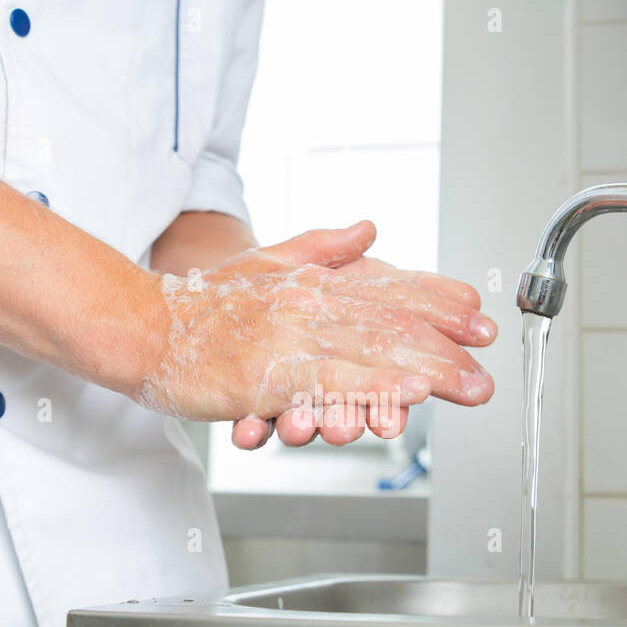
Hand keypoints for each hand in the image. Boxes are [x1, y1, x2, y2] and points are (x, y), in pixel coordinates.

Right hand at [133, 221, 493, 448]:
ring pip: (369, 353)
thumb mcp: (265, 264)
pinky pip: (327, 383)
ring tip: (465, 386)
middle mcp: (307, 304)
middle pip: (390, 323)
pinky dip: (369, 389)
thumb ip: (320, 248)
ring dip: (424, 372)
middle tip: (487, 366)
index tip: (479, 318)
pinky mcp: (268, 375)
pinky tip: (404, 397)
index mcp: (311, 280)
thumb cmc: (198, 307)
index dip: (440, 303)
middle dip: (447, 346)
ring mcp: (289, 339)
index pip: (389, 288)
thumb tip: (368, 229)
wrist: (139, 326)